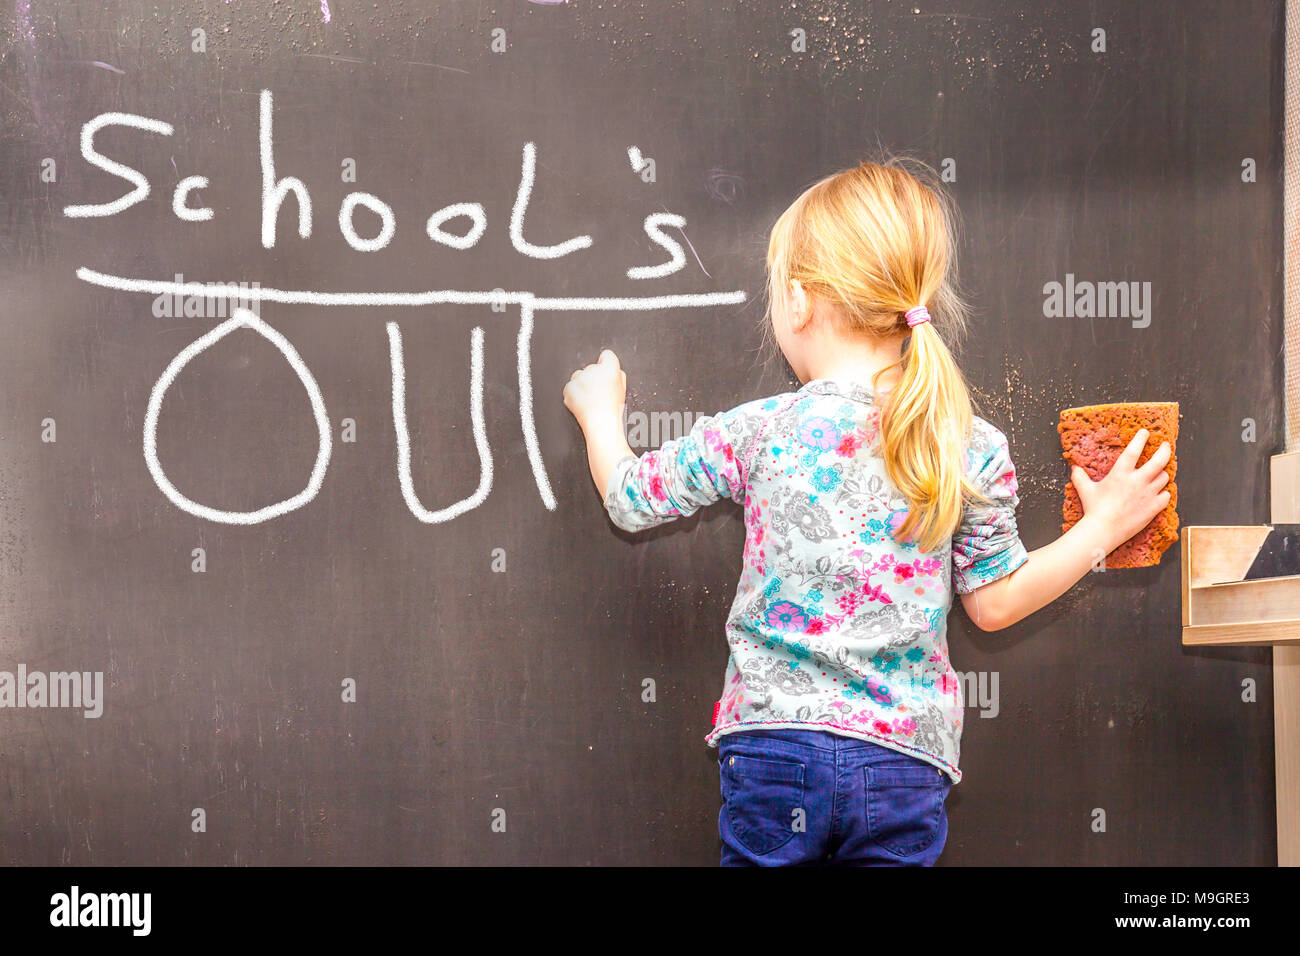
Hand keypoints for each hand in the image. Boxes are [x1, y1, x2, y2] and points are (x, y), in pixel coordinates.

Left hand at [563, 349, 626, 429]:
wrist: (601, 424)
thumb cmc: (613, 409)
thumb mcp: (622, 389)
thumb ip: (616, 373)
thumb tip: (605, 364)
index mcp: (611, 369)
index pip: (607, 355)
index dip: (607, 364)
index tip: (605, 373)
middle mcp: (594, 370)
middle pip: (592, 368)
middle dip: (593, 378)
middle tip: (599, 394)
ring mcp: (580, 378)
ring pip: (578, 376)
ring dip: (582, 385)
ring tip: (591, 400)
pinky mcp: (569, 388)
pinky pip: (570, 388)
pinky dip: (573, 395)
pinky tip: (583, 404)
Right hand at [1071, 428, 1171, 550]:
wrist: (1103, 530)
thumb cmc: (1094, 510)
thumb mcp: (1085, 490)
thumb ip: (1080, 477)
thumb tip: (1074, 468)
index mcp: (1120, 473)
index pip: (1134, 450)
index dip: (1141, 438)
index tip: (1145, 433)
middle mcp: (1137, 481)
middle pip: (1159, 460)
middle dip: (1165, 450)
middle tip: (1165, 446)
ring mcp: (1148, 494)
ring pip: (1164, 477)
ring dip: (1162, 473)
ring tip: (1160, 472)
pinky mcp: (1153, 507)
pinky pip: (1166, 495)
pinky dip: (1164, 493)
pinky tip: (1159, 493)